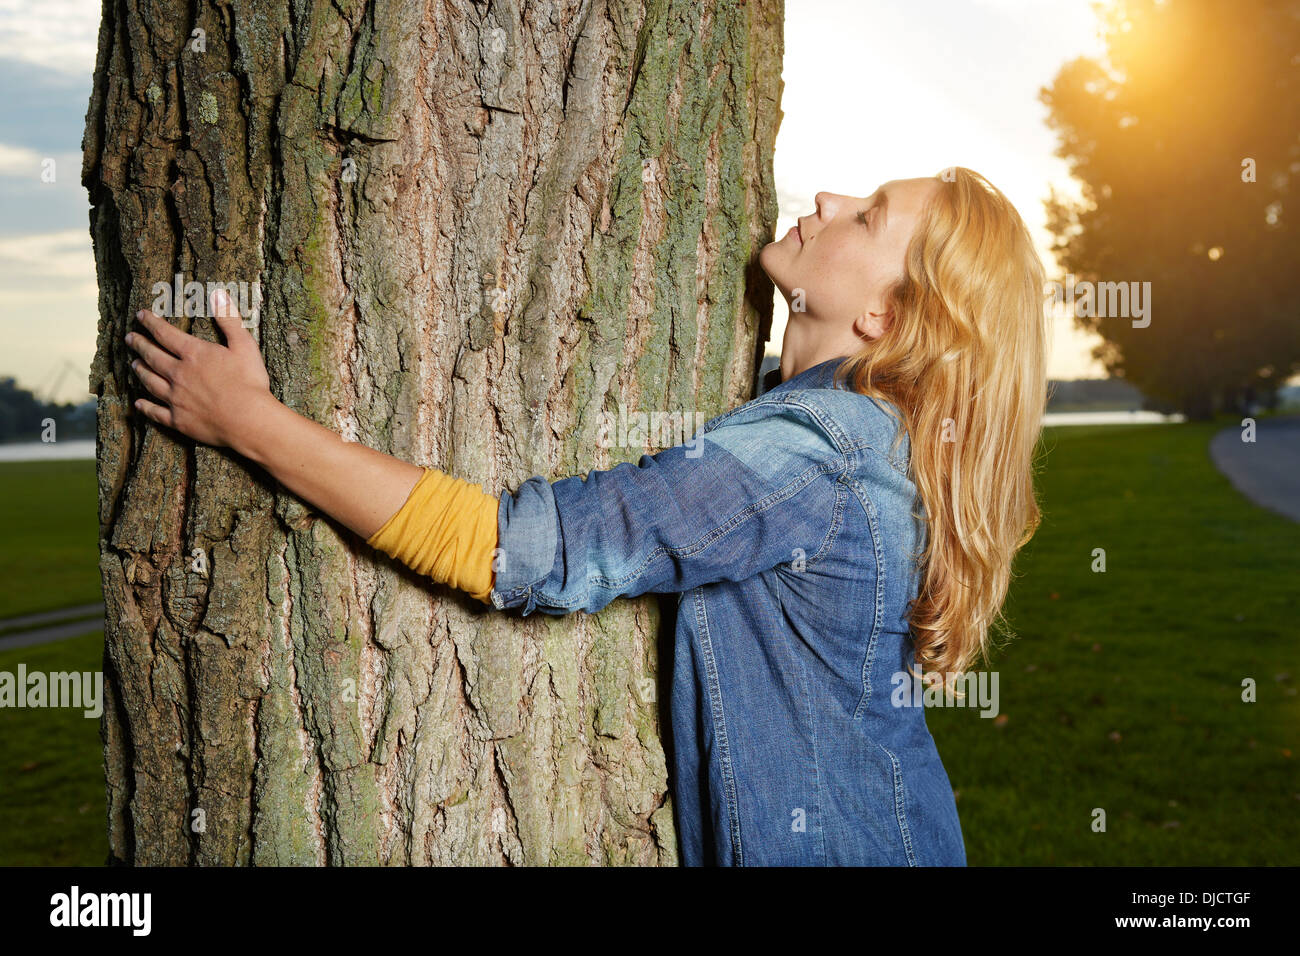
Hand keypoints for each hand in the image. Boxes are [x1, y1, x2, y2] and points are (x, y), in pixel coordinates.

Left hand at [126, 288, 274, 450]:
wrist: (249, 420)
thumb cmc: (250, 382)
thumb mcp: (244, 345)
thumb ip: (229, 320)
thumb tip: (218, 293)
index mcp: (194, 354)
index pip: (165, 334)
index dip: (151, 323)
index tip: (141, 315)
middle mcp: (179, 374)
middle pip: (152, 356)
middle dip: (139, 344)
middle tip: (129, 338)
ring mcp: (176, 398)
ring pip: (150, 381)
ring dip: (140, 371)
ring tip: (133, 364)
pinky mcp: (178, 420)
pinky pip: (155, 412)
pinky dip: (145, 407)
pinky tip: (138, 403)